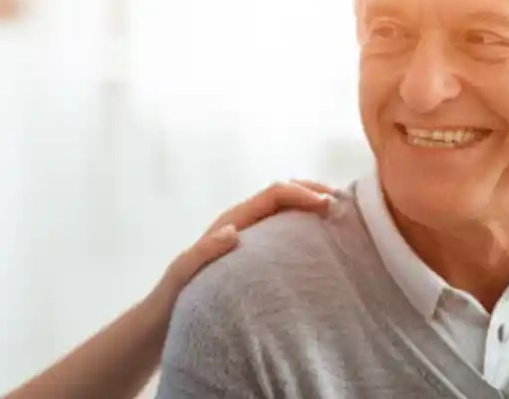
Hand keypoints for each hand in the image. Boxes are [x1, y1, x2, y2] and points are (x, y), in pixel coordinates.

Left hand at [152, 179, 337, 304]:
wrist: (163, 319)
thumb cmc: (174, 298)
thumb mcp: (185, 274)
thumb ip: (204, 252)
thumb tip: (233, 230)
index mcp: (230, 222)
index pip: (273, 194)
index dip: (302, 192)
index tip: (329, 204)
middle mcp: (241, 225)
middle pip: (282, 194)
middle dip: (312, 190)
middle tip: (345, 200)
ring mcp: (248, 239)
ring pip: (284, 211)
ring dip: (310, 205)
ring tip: (342, 214)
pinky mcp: (252, 257)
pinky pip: (283, 233)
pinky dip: (304, 228)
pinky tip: (323, 243)